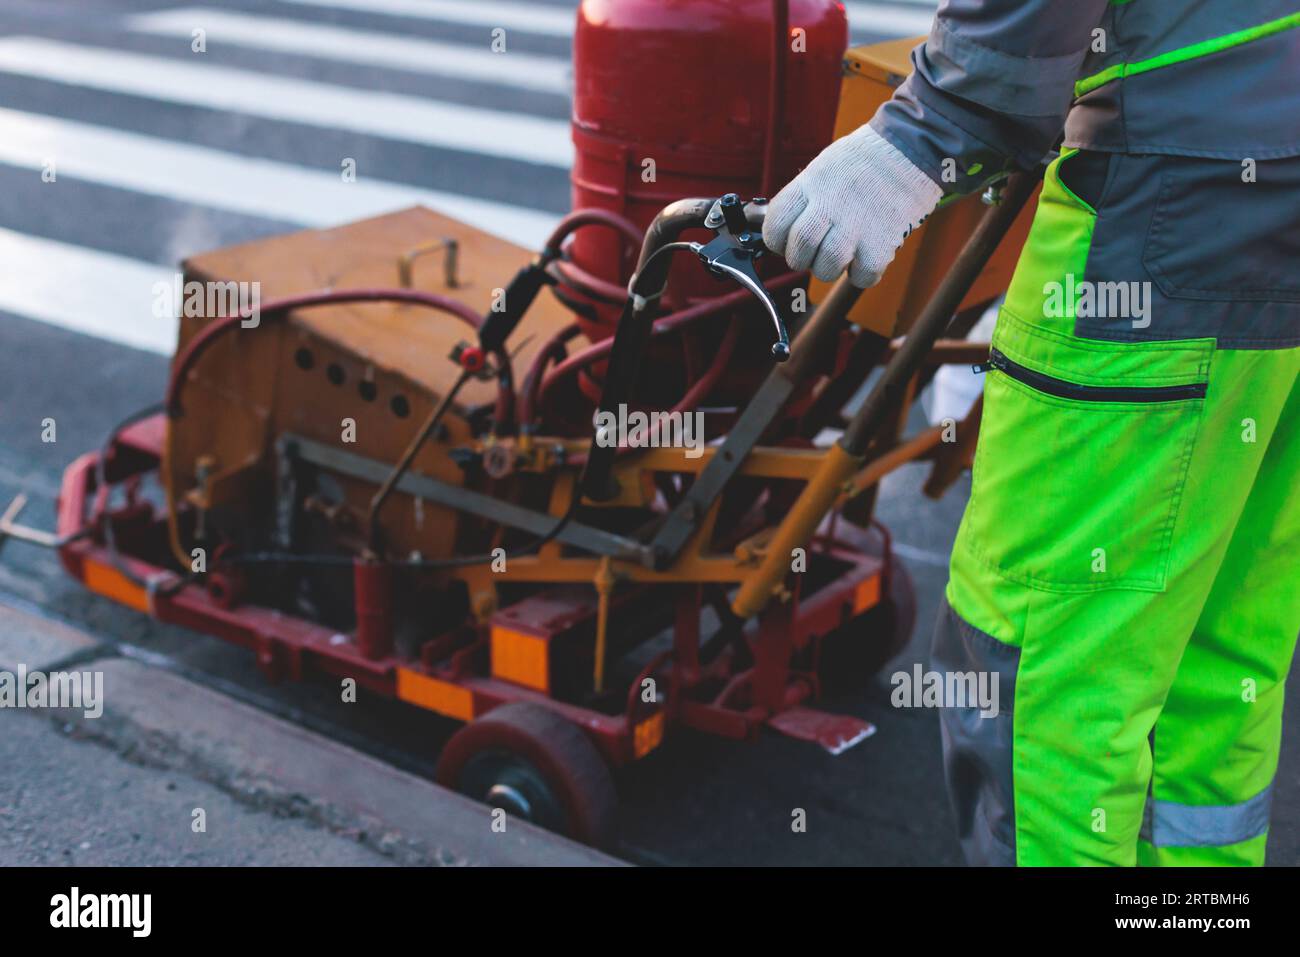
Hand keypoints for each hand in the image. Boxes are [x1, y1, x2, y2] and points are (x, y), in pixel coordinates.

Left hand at [763, 124, 942, 287]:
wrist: (911, 148)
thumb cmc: (863, 162)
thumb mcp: (822, 168)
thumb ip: (802, 200)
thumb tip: (783, 232)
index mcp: (809, 185)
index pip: (775, 227)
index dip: (777, 240)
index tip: (787, 241)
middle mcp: (828, 206)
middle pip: (798, 253)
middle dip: (802, 259)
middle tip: (815, 250)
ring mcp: (855, 227)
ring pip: (825, 270)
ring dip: (831, 267)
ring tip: (844, 249)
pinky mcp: (881, 244)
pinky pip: (861, 277)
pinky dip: (863, 273)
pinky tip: (868, 252)